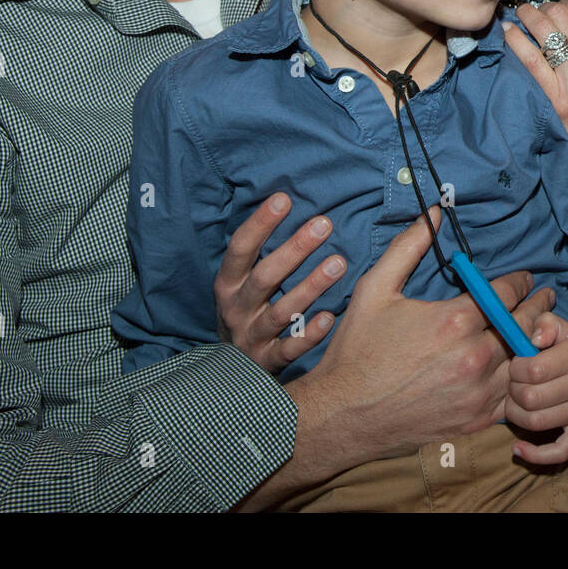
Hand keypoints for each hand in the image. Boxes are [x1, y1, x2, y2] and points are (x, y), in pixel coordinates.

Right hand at [213, 192, 347, 374]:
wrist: (232, 370)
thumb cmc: (249, 310)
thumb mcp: (244, 282)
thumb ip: (263, 253)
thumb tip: (289, 204)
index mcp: (228, 284)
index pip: (240, 248)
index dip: (259, 223)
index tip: (284, 198)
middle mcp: (236, 309)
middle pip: (264, 277)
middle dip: (294, 249)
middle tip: (324, 224)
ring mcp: (251, 337)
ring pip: (281, 312)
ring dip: (311, 286)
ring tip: (339, 263)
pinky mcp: (267, 363)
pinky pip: (289, 349)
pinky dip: (308, 334)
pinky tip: (330, 317)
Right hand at [300, 207, 556, 462]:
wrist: (344, 414)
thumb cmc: (358, 348)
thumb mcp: (376, 288)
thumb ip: (409, 246)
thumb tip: (435, 213)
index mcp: (453, 321)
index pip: (506, 293)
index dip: (520, 281)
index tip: (524, 278)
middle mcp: (474, 357)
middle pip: (525, 325)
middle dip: (538, 306)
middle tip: (546, 297)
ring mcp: (478, 393)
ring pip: (524, 361)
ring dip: (534, 342)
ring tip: (542, 329)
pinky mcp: (475, 420)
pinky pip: (513, 396)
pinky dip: (520, 379)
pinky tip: (520, 368)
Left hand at [504, 0, 567, 205]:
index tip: (562, 8)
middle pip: (559, 14)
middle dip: (547, 7)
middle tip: (542, 10)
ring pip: (544, 32)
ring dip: (529, 16)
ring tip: (523, 12)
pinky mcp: (558, 102)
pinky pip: (532, 63)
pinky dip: (517, 42)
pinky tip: (509, 32)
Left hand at [506, 317, 567, 464]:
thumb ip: (547, 324)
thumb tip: (531, 340)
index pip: (533, 370)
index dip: (516, 368)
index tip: (517, 364)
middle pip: (531, 397)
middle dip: (513, 390)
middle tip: (515, 382)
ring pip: (537, 423)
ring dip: (516, 414)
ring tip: (516, 402)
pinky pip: (560, 452)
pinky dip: (536, 456)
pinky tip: (518, 449)